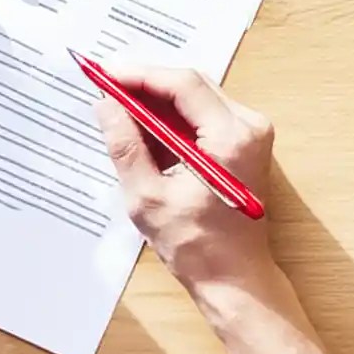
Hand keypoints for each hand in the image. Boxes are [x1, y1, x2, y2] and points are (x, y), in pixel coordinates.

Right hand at [95, 66, 342, 353]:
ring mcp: (249, 135)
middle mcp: (248, 128)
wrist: (235, 278)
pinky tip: (140, 127)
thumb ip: (125, 145)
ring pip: (193, 98)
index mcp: (231, 138)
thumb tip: (105, 105)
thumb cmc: (195, 245)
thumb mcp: (147, 196)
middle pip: (190, 85)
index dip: (139, 75)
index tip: (104, 75)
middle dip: (144, 84)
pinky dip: (169, 117)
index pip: (182, 85)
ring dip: (154, 100)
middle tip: (104, 87)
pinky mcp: (242, 145)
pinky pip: (200, 116)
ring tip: (116, 107)